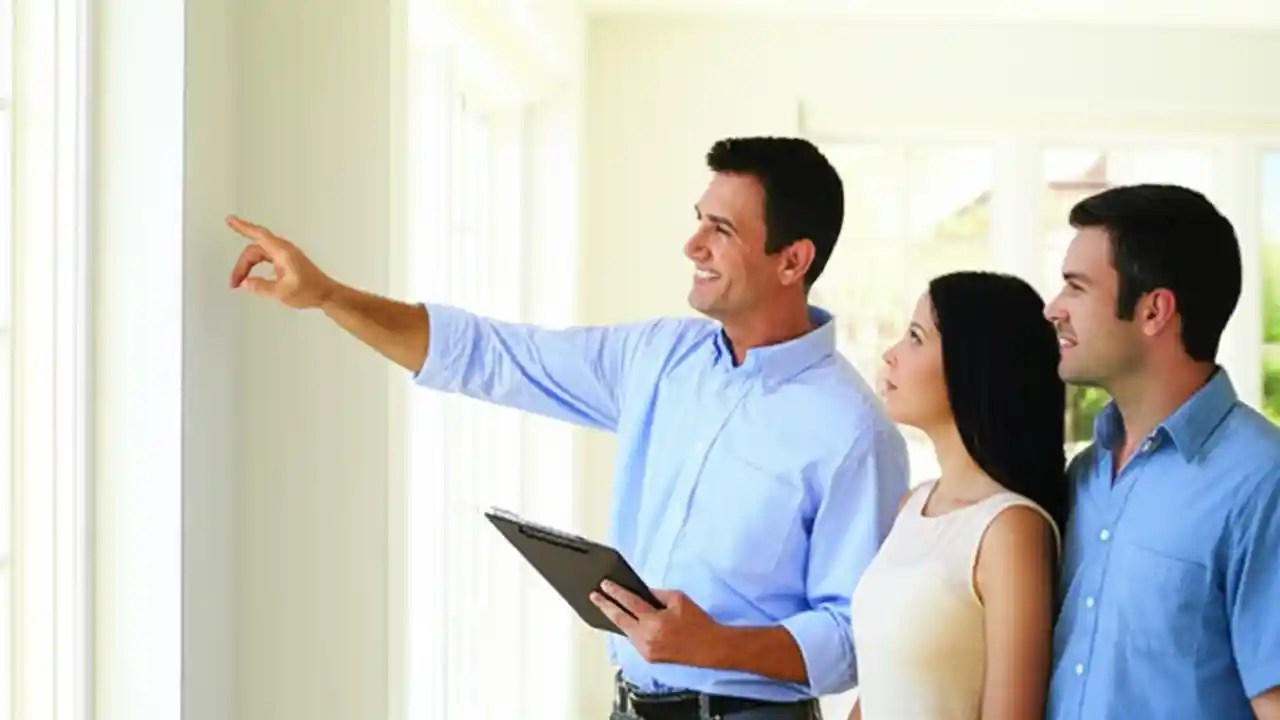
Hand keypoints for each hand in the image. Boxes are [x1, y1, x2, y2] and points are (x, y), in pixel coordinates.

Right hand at [227, 215, 337, 308]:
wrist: (326, 294)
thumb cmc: (310, 291)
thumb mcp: (282, 292)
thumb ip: (261, 286)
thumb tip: (246, 282)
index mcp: (282, 252)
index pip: (259, 234)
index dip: (243, 226)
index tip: (230, 220)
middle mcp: (283, 250)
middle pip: (254, 250)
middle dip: (241, 265)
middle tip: (234, 282)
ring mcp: (285, 255)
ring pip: (259, 254)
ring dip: (247, 266)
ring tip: (240, 281)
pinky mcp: (287, 261)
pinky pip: (265, 257)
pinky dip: (255, 265)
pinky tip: (251, 274)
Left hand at [589, 581, 724, 666]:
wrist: (710, 647)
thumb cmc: (697, 621)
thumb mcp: (678, 599)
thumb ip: (657, 594)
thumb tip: (640, 592)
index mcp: (654, 621)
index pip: (629, 603)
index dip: (615, 592)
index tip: (604, 585)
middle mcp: (646, 637)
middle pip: (619, 619)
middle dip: (605, 606)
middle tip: (594, 596)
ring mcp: (646, 649)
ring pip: (625, 631)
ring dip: (617, 618)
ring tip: (606, 606)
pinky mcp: (649, 657)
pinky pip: (634, 639)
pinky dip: (629, 629)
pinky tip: (625, 621)